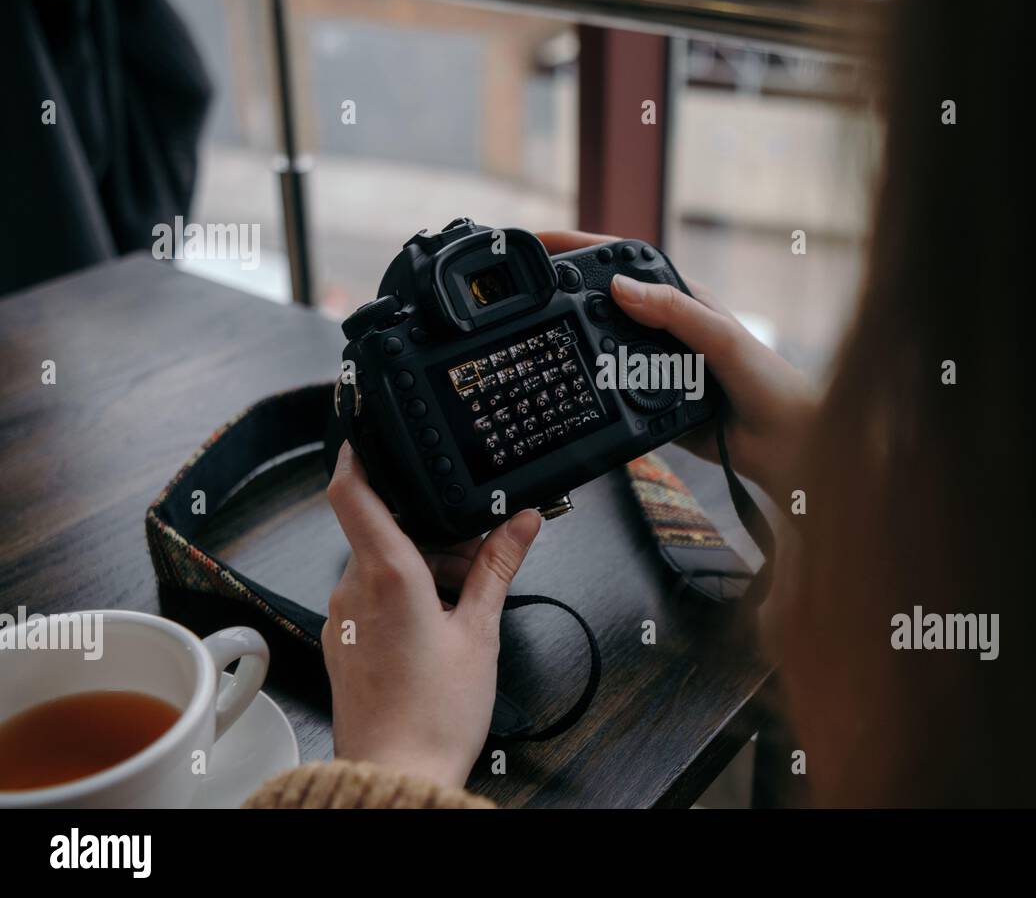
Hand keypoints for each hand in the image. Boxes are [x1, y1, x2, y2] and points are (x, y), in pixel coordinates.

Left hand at [321, 442, 541, 788]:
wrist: (397, 773)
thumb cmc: (434, 715)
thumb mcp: (481, 631)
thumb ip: (498, 567)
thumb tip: (520, 523)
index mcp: (386, 575)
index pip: (351, 493)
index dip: (355, 455)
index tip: (367, 434)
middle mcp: (353, 590)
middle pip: (384, 530)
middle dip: (429, 533)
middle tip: (473, 555)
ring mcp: (342, 616)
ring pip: (379, 564)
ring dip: (420, 566)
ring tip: (462, 604)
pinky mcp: (343, 640)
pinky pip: (371, 595)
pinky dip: (404, 593)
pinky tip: (438, 623)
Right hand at [536, 231, 815, 494]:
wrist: (784, 444)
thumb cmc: (769, 382)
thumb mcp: (721, 338)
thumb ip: (674, 312)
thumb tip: (619, 287)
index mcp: (681, 300)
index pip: (624, 265)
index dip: (582, 249)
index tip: (544, 242)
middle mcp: (664, 328)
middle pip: (603, 303)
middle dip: (565, 290)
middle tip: (525, 285)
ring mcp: (654, 365)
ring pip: (602, 345)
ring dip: (572, 337)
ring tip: (534, 328)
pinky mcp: (648, 402)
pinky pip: (611, 390)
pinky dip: (589, 383)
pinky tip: (568, 380)